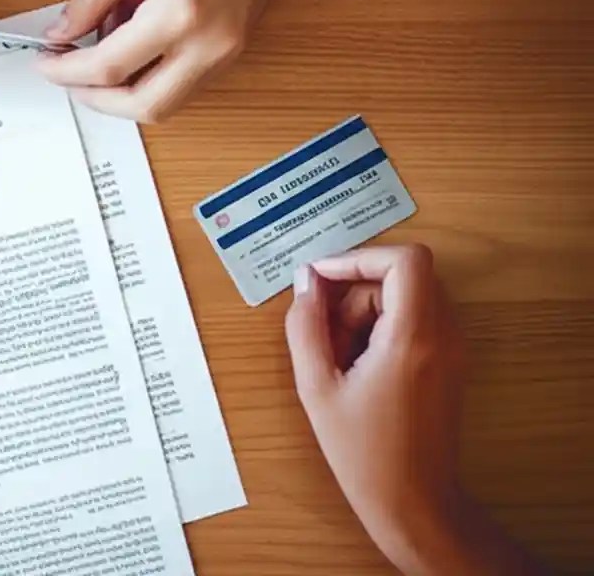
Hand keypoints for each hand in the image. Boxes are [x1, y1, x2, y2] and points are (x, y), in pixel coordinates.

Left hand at [38, 0, 330, 121]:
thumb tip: (62, 34)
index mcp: (180, 13)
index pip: (109, 67)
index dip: (67, 72)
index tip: (46, 64)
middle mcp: (210, 43)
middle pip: (143, 106)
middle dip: (97, 99)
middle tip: (68, 76)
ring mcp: (227, 53)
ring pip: (167, 104)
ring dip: (125, 92)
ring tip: (101, 52)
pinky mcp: (233, 52)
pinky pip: (185, 86)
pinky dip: (151, 78)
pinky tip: (134, 46)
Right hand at [286, 245, 544, 574]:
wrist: (413, 501)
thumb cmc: (364, 452)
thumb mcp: (317, 387)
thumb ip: (306, 326)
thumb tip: (305, 282)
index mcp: (413, 337)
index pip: (403, 259)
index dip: (358, 257)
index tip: (321, 277)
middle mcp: (443, 335)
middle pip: (401, 277)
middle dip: (356, 291)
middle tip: (323, 328)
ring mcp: (452, 348)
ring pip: (407, 296)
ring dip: (367, 310)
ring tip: (337, 354)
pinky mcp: (450, 361)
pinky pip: (415, 320)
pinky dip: (382, 327)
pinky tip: (357, 364)